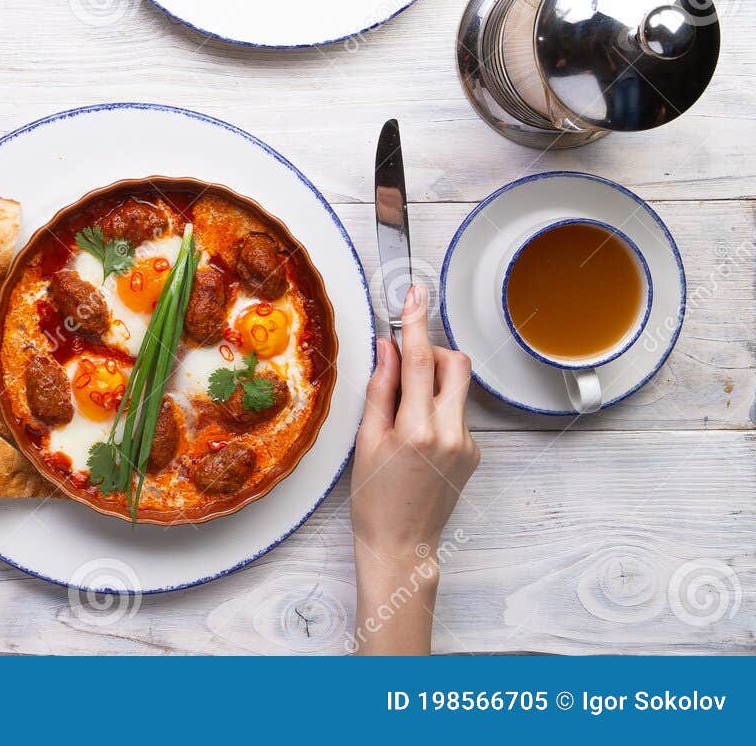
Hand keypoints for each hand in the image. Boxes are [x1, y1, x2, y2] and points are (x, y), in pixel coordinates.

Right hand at [350, 283, 479, 653]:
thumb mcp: (366, 441)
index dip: (416, 323)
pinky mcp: (474, 452)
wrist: (403, 544)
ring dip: (432, 381)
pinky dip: (436, 408)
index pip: (420, 361)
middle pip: (455, 364)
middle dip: (431, 351)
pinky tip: (414, 433)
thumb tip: (387, 349)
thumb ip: (380, 390)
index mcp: (418, 429)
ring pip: (457, 388)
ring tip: (403, 407)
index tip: (414, 295)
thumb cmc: (375, 498)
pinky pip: (457, 412)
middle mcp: (451, 433)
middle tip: (403, 361)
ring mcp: (468, 444)